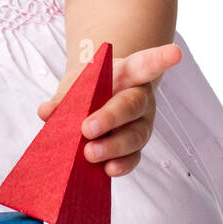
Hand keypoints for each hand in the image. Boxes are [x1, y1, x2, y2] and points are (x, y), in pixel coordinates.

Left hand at [36, 43, 182, 176]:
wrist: (92, 102)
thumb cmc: (87, 88)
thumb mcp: (75, 85)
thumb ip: (63, 96)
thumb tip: (47, 112)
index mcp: (128, 74)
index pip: (145, 64)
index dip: (160, 58)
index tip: (175, 53)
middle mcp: (139, 98)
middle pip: (132, 106)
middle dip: (110, 118)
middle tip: (87, 128)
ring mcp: (141, 124)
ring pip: (136, 136)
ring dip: (113, 146)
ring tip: (91, 153)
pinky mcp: (135, 147)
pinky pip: (133, 157)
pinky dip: (121, 165)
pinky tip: (108, 170)